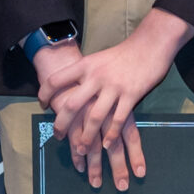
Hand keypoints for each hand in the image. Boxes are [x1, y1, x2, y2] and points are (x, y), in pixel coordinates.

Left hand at [35, 8, 193, 190]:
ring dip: (86, 137)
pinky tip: (106, 144)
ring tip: (81, 149)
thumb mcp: (99, 58)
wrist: (151, 44)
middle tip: (57, 136)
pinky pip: (118, 120)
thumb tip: (71, 87)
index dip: (45, 93)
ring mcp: (114, 87)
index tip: (43, 105)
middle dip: (62, 124)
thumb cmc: (124, 53)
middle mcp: (96, 76)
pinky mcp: (131, 95)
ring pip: (94, 117)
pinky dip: (111, 135)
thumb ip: (86, 73)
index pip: (56, 80)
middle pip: (72, 104)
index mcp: (86, 65)